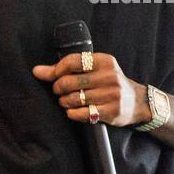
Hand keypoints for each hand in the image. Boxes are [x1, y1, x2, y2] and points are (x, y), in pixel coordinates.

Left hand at [31, 51, 150, 127]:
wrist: (137, 102)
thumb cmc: (110, 84)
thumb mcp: (94, 71)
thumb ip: (66, 69)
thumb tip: (37, 71)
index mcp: (105, 61)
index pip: (73, 61)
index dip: (57, 70)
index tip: (54, 76)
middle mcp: (110, 76)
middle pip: (70, 82)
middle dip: (58, 88)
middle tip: (59, 91)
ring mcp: (112, 94)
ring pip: (74, 99)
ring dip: (64, 102)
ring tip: (66, 101)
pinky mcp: (111, 111)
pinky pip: (82, 113)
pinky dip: (72, 113)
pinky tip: (73, 111)